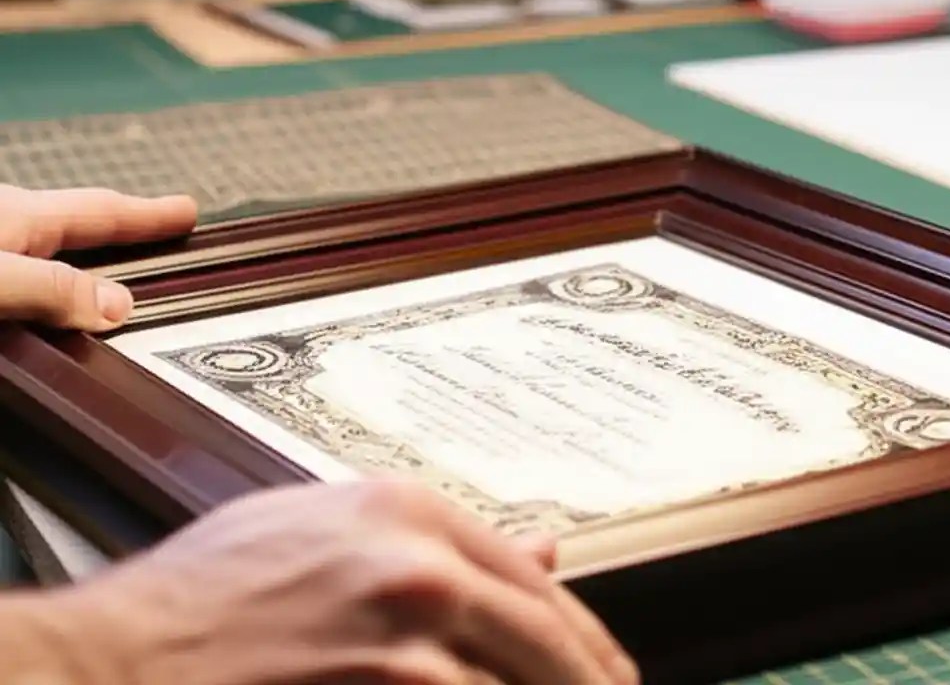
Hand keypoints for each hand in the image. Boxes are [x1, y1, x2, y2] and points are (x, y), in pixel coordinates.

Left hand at [0, 185, 196, 331]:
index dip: (149, 215)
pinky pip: (21, 276)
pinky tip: (38, 303)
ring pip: (45, 251)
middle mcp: (3, 224)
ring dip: (83, 264)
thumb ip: (53, 290)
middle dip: (123, 234)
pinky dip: (46, 286)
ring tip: (108, 278)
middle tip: (161, 239)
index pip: (101, 212)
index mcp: (18, 215)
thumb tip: (119, 306)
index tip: (186, 212)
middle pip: (76, 226)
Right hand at [51, 481, 637, 684]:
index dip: (580, 633)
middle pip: (551, 638)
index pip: (536, 578)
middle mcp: (423, 566)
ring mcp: (411, 640)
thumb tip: (540, 546)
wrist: (119, 661)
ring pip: (522, 684)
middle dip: (588, 679)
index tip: (600, 665)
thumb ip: (430, 540)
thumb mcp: (320, 530)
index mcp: (409, 513)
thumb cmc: (204, 597)